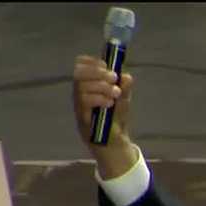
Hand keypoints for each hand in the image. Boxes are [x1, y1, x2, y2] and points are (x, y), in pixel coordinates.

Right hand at [72, 54, 137, 175]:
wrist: (114, 144)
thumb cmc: (116, 120)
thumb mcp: (123, 102)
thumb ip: (124, 89)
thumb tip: (126, 76)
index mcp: (89, 85)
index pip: (81, 65)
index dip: (91, 62)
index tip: (106, 64)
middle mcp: (80, 93)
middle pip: (79, 74)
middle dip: (97, 72)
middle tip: (114, 77)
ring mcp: (79, 105)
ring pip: (81, 87)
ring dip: (101, 86)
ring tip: (115, 93)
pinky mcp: (81, 117)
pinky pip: (84, 102)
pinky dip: (98, 99)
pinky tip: (109, 103)